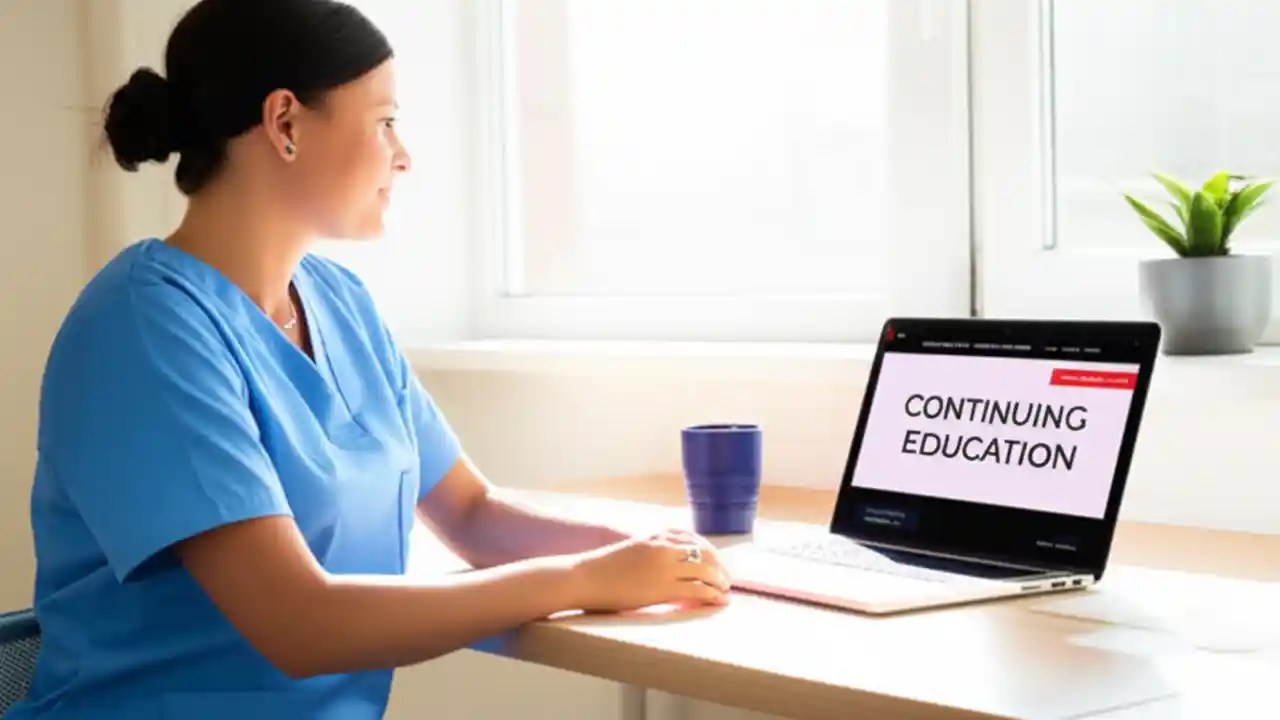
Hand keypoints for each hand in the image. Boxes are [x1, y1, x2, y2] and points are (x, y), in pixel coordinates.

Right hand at [569, 529, 730, 611]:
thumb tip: (668, 562)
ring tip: (724, 591)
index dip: (709, 550)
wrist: (585, 577)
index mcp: (656, 535)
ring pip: (705, 570)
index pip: (693, 538)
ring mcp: (665, 566)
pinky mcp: (663, 587)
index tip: (716, 561)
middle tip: (725, 579)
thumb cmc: (603, 568)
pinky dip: (712, 594)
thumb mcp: (632, 549)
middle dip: (719, 566)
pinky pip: (697, 589)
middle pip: (704, 552)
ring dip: (719, 581)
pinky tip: (718, 600)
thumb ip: (652, 551)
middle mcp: (664, 547)